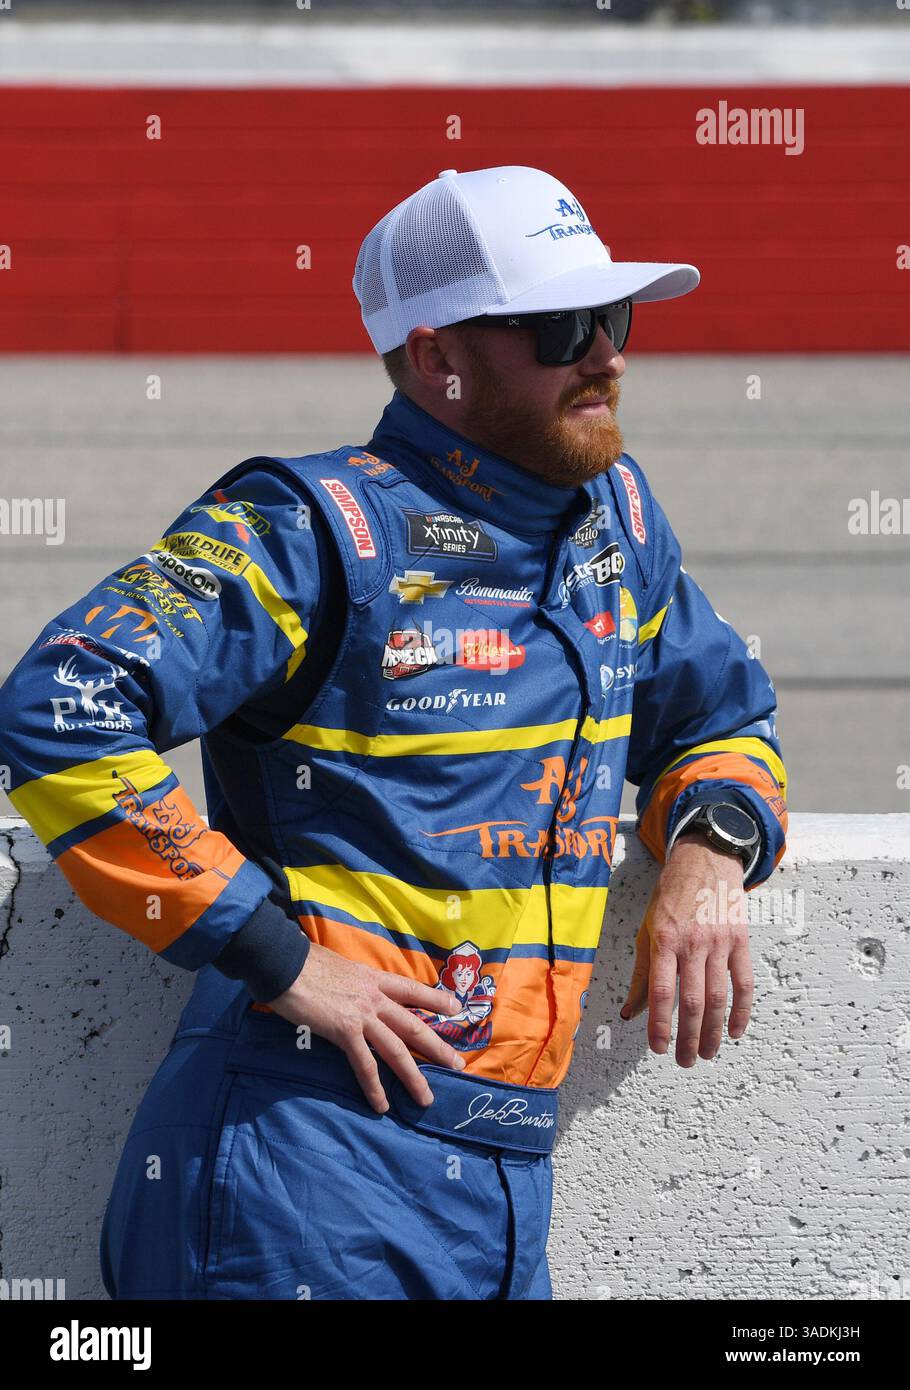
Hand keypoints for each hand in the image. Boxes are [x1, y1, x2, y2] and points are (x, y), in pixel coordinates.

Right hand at [265, 941, 466, 1113]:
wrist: (284, 963)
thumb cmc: (303, 961)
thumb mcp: (338, 965)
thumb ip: (350, 979)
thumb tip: (346, 985)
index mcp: (372, 978)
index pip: (411, 989)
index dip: (435, 999)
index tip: (456, 1008)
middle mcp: (374, 997)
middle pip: (413, 1025)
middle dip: (438, 1047)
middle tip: (458, 1064)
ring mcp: (362, 1014)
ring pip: (396, 1050)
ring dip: (413, 1077)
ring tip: (426, 1098)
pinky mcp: (345, 1031)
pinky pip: (364, 1064)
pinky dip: (374, 1087)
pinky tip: (381, 1105)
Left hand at [618, 833, 752, 1065]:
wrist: (705, 861)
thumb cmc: (671, 897)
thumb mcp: (647, 929)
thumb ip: (641, 973)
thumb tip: (630, 1012)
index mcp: (664, 941)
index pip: (660, 992)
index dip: (658, 1024)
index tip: (657, 1047)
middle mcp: (692, 944)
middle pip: (692, 1002)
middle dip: (689, 1038)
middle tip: (685, 1061)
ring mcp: (719, 943)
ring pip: (719, 997)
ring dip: (714, 1031)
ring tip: (707, 1053)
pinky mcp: (740, 942)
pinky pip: (744, 983)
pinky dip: (742, 1011)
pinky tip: (734, 1031)